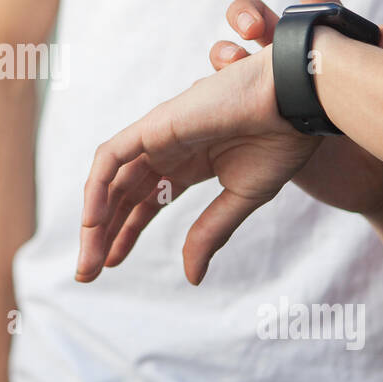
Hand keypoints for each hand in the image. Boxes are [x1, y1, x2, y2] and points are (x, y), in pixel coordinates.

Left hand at [75, 0, 382, 286]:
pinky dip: (97, 188)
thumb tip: (191, 278)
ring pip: (110, 180)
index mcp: (188, 165)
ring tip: (89, 259)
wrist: (294, 103)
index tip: (111, 265)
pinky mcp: (153, 125)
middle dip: (104, 234)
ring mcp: (157, 136)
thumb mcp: (241, 199)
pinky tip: (93, 222)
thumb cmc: (279, 141)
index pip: (145, 203)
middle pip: (122, 196)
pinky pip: (110, 157)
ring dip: (96, 220)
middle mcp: (166, 150)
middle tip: (89, 273)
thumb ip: (211, 234)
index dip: (126, 233)